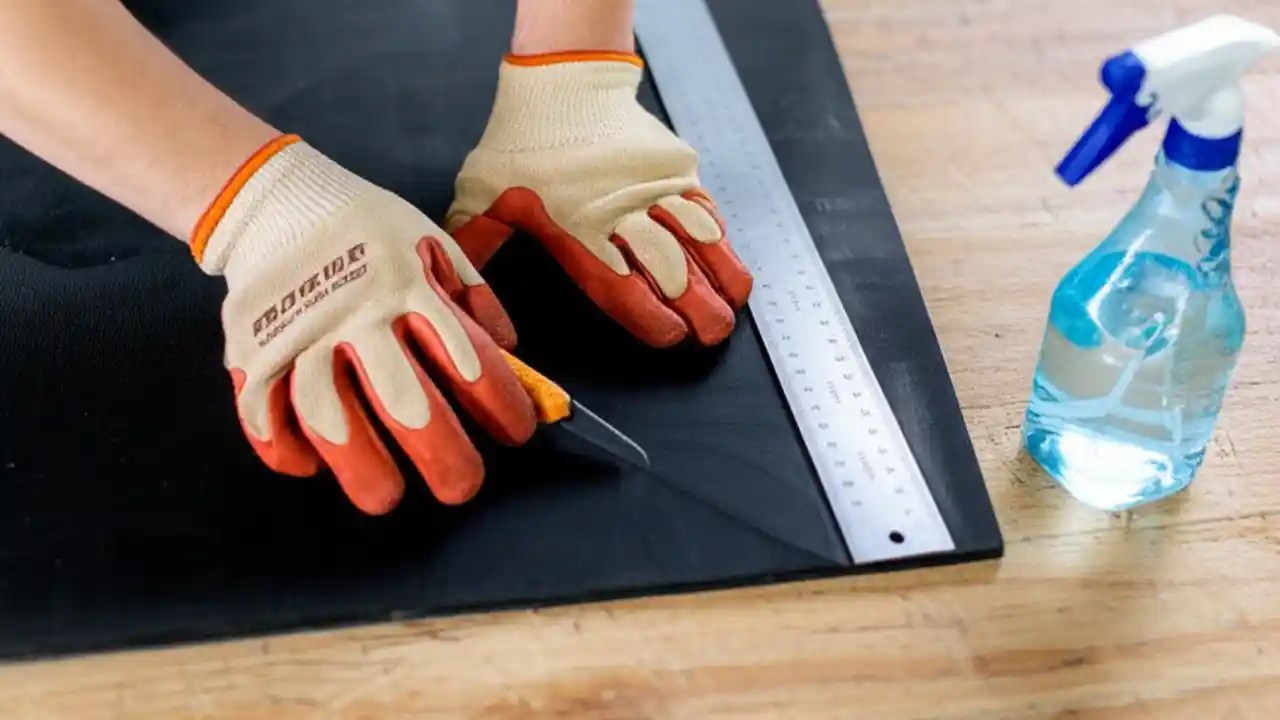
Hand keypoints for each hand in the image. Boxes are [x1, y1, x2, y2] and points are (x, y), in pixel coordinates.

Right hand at [195, 136, 536, 514]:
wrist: (272, 198)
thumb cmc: (366, 231)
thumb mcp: (430, 242)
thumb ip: (472, 294)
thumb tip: (512, 349)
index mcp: (408, 286)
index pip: (466, 357)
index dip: (500, 402)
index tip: (518, 433)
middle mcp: (356, 313)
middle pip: (403, 399)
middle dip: (441, 453)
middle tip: (462, 486)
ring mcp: (299, 333)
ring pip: (329, 414)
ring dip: (360, 465)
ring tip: (386, 497)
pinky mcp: (252, 348)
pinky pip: (263, 410)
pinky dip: (283, 446)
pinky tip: (310, 467)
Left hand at [447, 53, 752, 347]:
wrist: (561, 80)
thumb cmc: (519, 143)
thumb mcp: (482, 194)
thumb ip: (476, 243)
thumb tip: (460, 291)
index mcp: (577, 227)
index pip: (622, 284)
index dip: (651, 315)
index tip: (670, 336)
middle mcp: (622, 211)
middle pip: (671, 268)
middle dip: (697, 307)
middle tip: (712, 334)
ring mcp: (654, 187)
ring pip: (699, 239)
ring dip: (720, 275)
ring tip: (733, 305)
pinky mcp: (676, 166)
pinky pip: (704, 207)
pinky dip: (719, 237)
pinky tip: (729, 261)